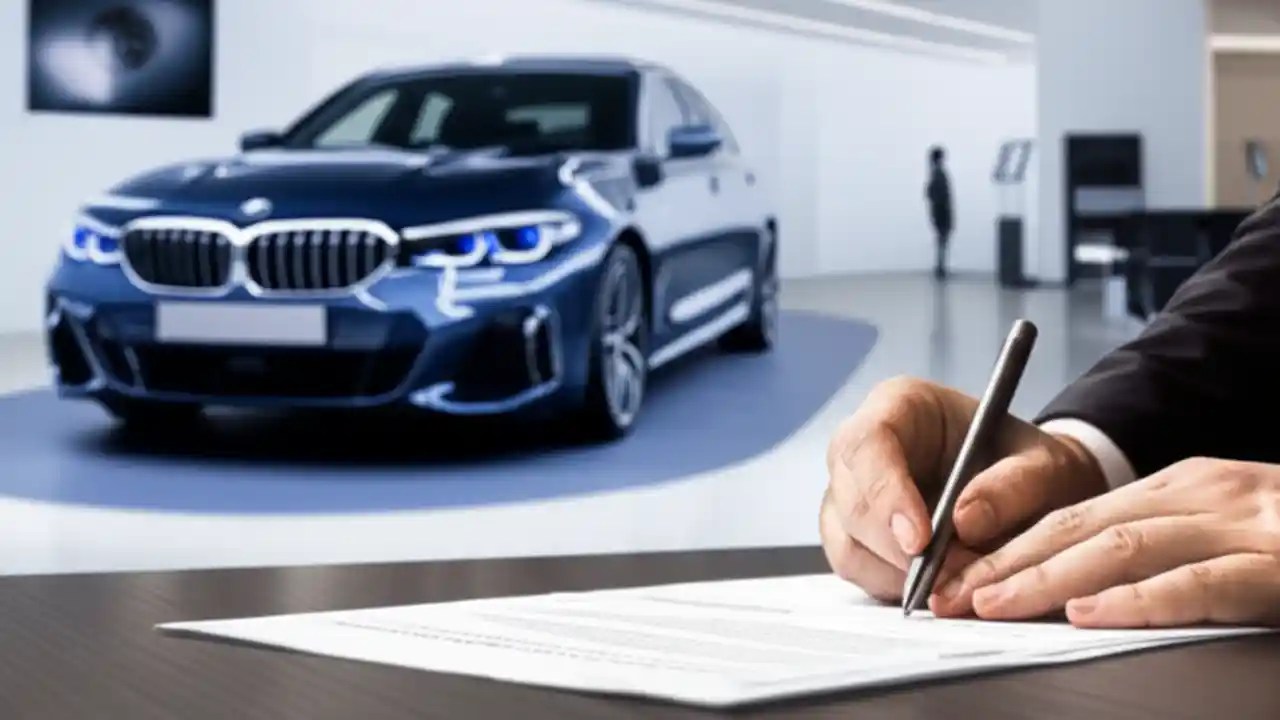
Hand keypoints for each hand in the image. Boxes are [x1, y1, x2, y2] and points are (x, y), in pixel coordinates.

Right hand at [820, 377, 1108, 602]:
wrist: (1023, 486)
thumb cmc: (1024, 462)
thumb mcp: (1045, 464)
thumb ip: (1016, 484)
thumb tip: (964, 522)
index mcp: (900, 406)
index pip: (869, 444)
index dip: (886, 493)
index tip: (920, 541)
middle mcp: (861, 448)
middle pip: (850, 499)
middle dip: (896, 548)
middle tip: (952, 575)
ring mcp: (848, 493)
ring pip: (845, 541)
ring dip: (895, 573)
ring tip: (953, 581)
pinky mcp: (851, 534)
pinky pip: (854, 569)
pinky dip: (892, 586)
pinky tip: (934, 584)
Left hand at [938, 458, 1279, 626]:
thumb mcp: (1222, 530)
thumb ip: (1160, 547)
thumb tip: (1074, 586)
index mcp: (1186, 485)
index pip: (1074, 514)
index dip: (1008, 546)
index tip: (955, 576)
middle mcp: (1207, 492)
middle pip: (1083, 526)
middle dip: (1008, 564)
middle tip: (949, 597)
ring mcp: (1249, 523)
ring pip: (1126, 546)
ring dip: (1048, 579)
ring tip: (992, 604)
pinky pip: (1203, 581)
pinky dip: (1140, 599)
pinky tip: (1088, 615)